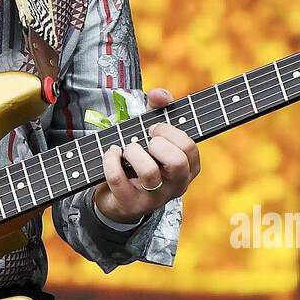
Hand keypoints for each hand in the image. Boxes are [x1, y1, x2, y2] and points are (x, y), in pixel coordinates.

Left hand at [92, 87, 200, 223]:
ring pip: (148, 172)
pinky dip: (110, 159)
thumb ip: (159, 107)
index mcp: (188, 169)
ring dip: (133, 152)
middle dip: (157, 143)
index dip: (170, 131)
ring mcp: (153, 199)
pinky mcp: (129, 204)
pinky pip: (118, 178)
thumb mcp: (153, 132)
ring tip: (127, 150)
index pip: (189, 148)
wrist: (117, 195)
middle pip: (177, 162)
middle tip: (145, 141)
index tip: (154, 129)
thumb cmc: (140, 158)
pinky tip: (112, 152)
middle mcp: (175, 186)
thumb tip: (158, 95)